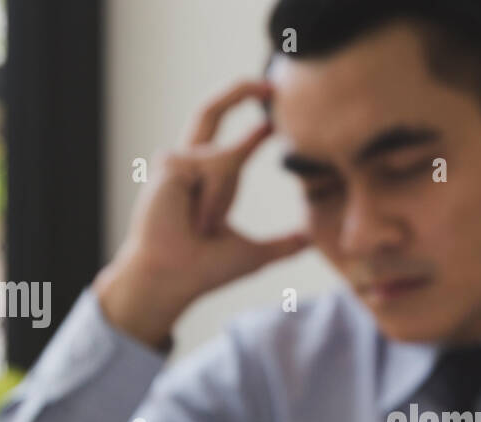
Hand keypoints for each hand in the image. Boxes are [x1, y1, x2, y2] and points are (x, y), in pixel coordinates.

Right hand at [95, 80, 310, 347]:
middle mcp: (189, 165)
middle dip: (239, 91)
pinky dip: (213, 197)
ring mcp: (177, 162)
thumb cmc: (203, 269)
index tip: (275, 119)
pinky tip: (195, 218)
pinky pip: (214, 167)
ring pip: (227, 160)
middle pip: (211, 111)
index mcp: (207, 183)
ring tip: (203, 227)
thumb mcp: (255, 253)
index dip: (255, 129)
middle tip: (271, 83)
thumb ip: (283, 244)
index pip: (233, 145)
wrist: (172, 279)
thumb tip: (310, 240)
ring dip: (222, 197)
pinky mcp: (170, 164)